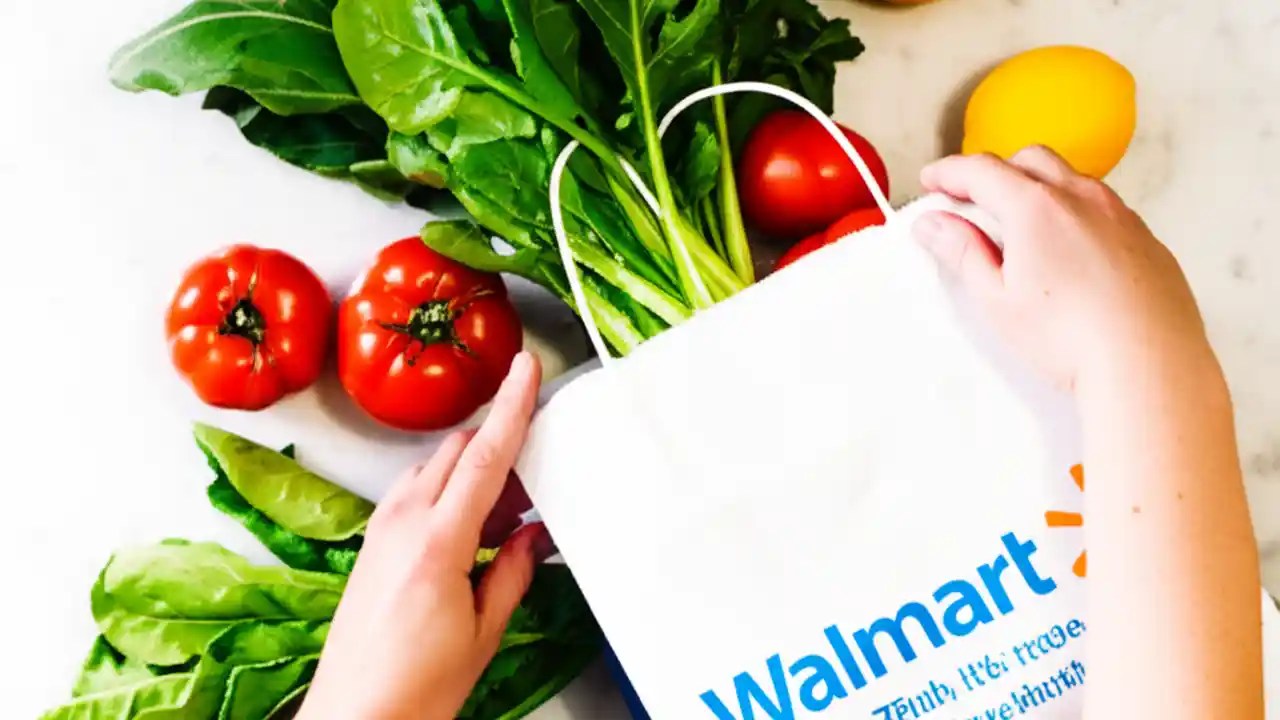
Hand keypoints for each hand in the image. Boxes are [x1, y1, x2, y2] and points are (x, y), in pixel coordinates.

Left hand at [298, 352, 550, 719]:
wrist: (352, 719)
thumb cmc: (413, 689)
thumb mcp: (482, 632)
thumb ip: (513, 572)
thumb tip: (536, 536)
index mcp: (437, 543)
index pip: (484, 458)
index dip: (511, 408)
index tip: (525, 369)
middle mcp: (402, 524)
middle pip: (457, 452)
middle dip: (499, 449)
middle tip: (538, 478)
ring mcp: (381, 532)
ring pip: (434, 469)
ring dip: (473, 475)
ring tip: (507, 520)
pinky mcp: (371, 545)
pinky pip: (414, 494)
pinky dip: (448, 496)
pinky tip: (472, 535)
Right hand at [912, 147, 1211, 392]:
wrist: (1148, 364)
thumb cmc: (1073, 338)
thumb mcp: (997, 299)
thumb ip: (963, 252)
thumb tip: (936, 225)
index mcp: (1036, 208)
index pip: (981, 171)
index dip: (949, 172)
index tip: (935, 180)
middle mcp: (1081, 199)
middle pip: (1029, 160)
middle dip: (994, 171)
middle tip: (972, 201)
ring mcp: (1119, 215)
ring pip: (1070, 179)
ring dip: (1037, 187)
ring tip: (1019, 227)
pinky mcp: (1145, 239)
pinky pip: (1102, 207)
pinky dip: (1074, 212)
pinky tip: (1066, 251)